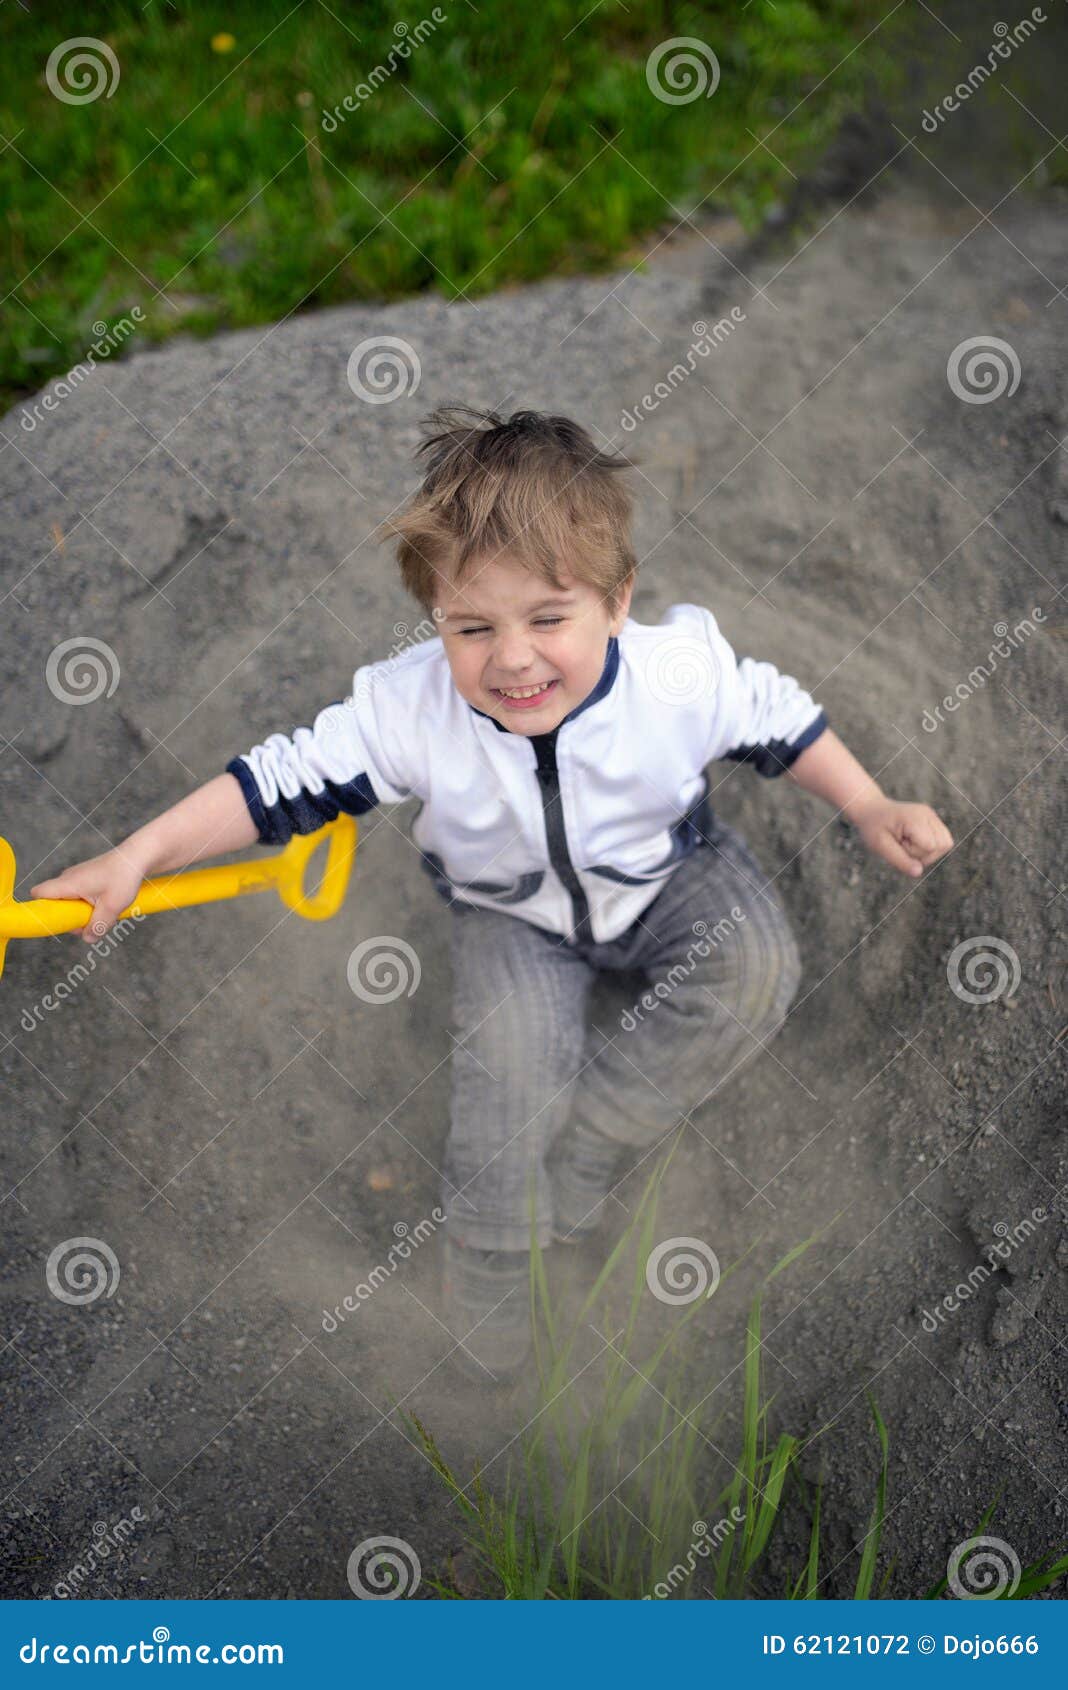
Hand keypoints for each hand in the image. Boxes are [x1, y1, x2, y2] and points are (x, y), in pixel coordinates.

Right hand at [30, 848, 149, 941]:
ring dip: (83, 911)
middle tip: (91, 920)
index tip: (59, 920)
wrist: (137, 857)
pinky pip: (81, 895)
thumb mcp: (111, 907)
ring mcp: (77, 877)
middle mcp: (68, 878)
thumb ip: (97, 926)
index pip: (38, 893)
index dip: (41, 908)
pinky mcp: (87, 878)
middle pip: (56, 903)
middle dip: (70, 917)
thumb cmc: (123, 877)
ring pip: (70, 901)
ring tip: (104, 910)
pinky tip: (107, 904)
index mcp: (68, 883)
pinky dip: (91, 903)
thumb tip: (88, 938)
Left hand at [850, 797, 953, 878]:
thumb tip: (918, 872)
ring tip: (908, 842)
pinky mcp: (934, 821)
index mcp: (915, 818)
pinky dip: (929, 847)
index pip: (930, 846)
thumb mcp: (880, 846)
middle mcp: (928, 814)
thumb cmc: (874, 828)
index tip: (898, 843)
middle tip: (902, 844)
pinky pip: (942, 842)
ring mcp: (933, 816)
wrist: (872, 811)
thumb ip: (900, 860)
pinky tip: (914, 841)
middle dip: (922, 853)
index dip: (914, 852)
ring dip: (927, 851)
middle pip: (942, 845)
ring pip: (945, 844)